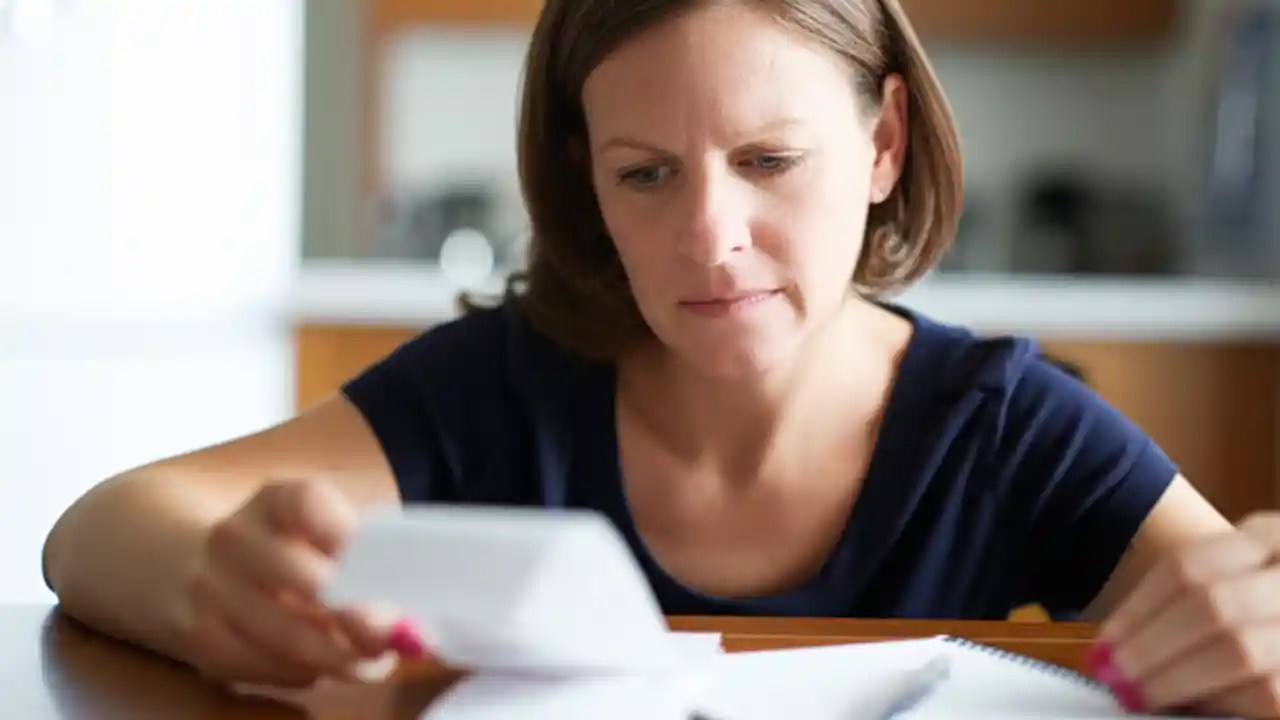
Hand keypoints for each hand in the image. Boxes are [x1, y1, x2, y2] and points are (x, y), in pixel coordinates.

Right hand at [178, 479, 421, 686]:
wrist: (192, 567)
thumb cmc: (285, 547)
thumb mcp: (319, 529)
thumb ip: (360, 555)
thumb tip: (398, 618)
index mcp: (274, 499)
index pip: (309, 503)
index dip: (349, 536)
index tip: (386, 564)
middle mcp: (234, 537)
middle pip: (307, 581)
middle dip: (360, 616)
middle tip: (394, 633)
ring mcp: (211, 589)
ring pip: (290, 638)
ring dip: (342, 658)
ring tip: (372, 660)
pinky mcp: (201, 638)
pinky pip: (267, 668)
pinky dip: (308, 673)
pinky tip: (326, 666)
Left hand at [1094, 512, 1279, 716]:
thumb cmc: (1254, 609)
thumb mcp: (1233, 583)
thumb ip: (1184, 605)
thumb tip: (1113, 653)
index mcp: (1272, 536)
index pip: (1187, 568)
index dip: (1136, 611)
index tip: (1101, 646)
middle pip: (1211, 606)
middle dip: (1151, 646)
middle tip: (1112, 675)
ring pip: (1239, 650)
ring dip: (1176, 678)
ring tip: (1137, 695)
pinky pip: (1268, 691)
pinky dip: (1220, 701)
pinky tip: (1190, 705)